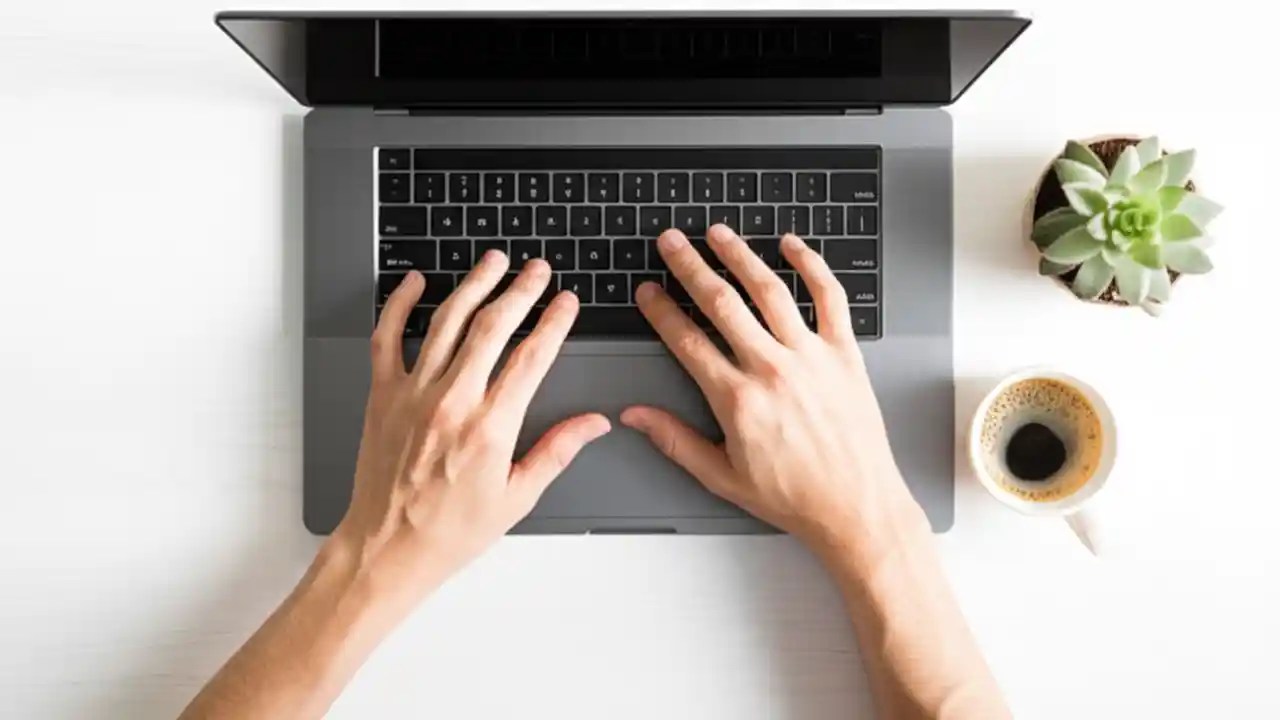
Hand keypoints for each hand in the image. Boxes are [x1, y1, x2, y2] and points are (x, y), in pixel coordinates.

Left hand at [332, 255, 609, 608]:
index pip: (531, 358)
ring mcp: (413, 394)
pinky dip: (399, 305)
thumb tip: (595, 423)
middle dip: (520, 291)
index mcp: (490, 428)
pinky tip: (417, 283)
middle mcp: (452, 403)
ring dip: (474, 285)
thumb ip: (557, 451)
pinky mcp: (382, 395)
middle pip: (492, 328)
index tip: (566, 302)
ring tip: (493, 262)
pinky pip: (387, 338)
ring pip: (446, 322)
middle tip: (537, 270)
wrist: (387, 548)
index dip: (553, 323)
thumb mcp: (517, 497)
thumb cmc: (450, 530)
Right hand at [622, 225, 924, 550]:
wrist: (856, 507)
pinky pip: (829, 297)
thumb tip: (634, 416)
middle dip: (689, 266)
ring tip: (718, 233)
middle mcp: (772, 370)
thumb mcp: (722, 476)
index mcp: (737, 400)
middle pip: (721, 303)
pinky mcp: (845, 354)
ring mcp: (811, 357)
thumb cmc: (794, 497)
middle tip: (671, 242)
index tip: (647, 291)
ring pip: (769, 290)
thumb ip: (675, 440)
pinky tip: (791, 245)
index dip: (661, 310)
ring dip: (739, 256)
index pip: (687, 340)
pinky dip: (811, 266)